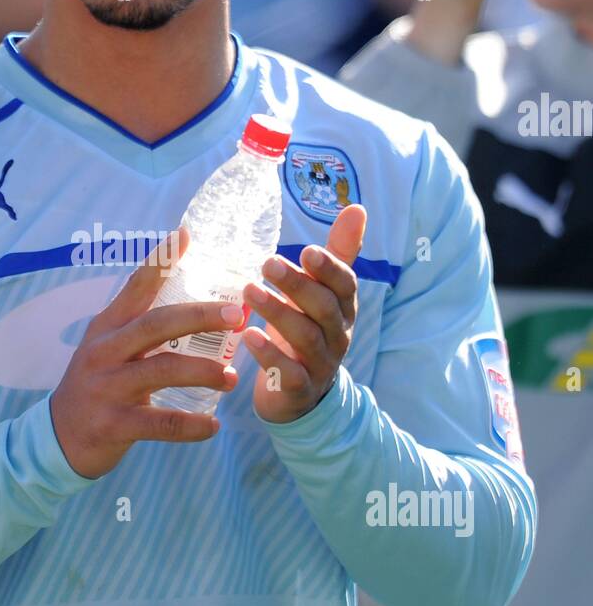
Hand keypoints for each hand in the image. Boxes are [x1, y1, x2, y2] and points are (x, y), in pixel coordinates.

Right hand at [49, 225, 242, 478]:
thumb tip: (191, 299)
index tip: (186, 235)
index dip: (160, 260)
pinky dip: (191, 425)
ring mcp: (107, 388)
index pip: (135, 286)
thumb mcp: (107, 347)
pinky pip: (161, 423)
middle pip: (157, 324)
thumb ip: (139, 325)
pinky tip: (213, 426)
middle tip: (236, 315)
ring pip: (162, 371)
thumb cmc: (96, 385)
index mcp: (107, 327)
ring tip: (231, 379)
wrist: (58, 436)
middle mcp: (105, 351)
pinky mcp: (114, 424)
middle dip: (200, 316)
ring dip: (203, 372)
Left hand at [241, 204, 366, 423]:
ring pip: (305, 337)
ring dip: (278, 313)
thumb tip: (357, 208)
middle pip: (323, 308)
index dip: (329, 268)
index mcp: (342, 309)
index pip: (345, 285)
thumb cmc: (306, 331)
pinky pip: (289, 373)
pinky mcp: (299, 389)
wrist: (300, 396)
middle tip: (267, 263)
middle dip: (297, 285)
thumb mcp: (322, 294)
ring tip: (249, 292)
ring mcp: (320, 364)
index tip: (307, 251)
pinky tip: (249, 336)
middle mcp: (336, 335)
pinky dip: (269, 356)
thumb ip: (336, 255)